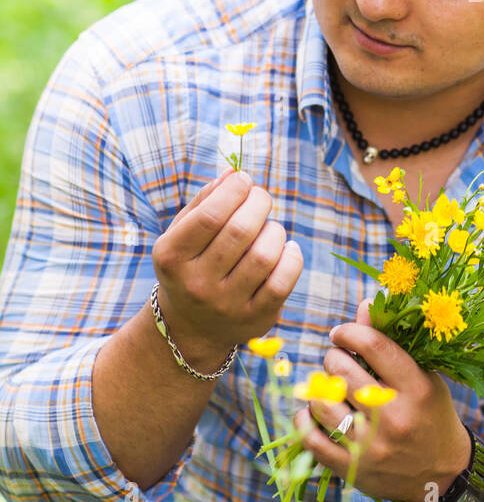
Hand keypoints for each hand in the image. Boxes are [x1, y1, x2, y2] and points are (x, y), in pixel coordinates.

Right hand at [152, 167, 302, 366]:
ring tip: (268, 228)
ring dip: (274, 230)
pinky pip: (283, 282)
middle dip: (258, 203)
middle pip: (241, 231)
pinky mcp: (254, 319)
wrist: (189, 327)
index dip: (234, 190)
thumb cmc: (190, 264)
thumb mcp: (182, 233)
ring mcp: (226, 305)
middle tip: (260, 197)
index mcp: (172, 257)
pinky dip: (292, 257)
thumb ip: (205, 200)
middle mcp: (196, 284)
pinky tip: (286, 249)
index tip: (244, 180)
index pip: (210, 216)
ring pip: (265, 255)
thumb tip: (234, 174)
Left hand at [294, 299, 470, 501]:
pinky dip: (305, 419)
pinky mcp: (353, 470)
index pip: (373, 345)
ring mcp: (371, 446)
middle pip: (341, 369)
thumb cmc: (431, 416)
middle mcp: (393, 417)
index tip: (342, 333)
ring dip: (319, 386)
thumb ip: (391, 343)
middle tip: (338, 360)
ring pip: (322, 401)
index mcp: (416, 388)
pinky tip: (314, 411)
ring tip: (328, 385)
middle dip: (333, 357)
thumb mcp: (423, 377)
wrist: (442, 476)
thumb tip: (363, 307)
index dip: (349, 331)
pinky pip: (311, 438)